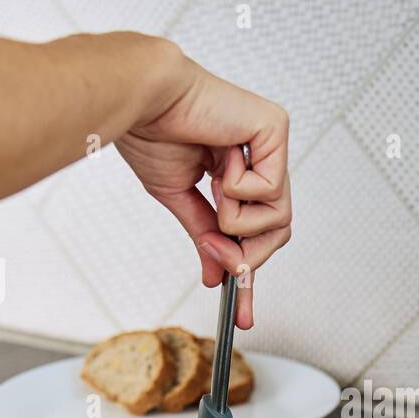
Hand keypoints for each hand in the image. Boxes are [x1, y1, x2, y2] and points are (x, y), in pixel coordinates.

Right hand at [116, 51, 291, 329]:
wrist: (140, 101)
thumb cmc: (152, 133)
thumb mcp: (181, 199)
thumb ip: (205, 237)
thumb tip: (215, 275)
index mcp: (242, 172)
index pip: (260, 231)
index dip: (250, 274)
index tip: (242, 316)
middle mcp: (262, 158)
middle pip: (277, 231)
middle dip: (246, 253)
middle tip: (218, 243)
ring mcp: (272, 143)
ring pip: (278, 218)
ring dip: (235, 215)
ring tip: (212, 183)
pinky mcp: (275, 129)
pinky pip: (269, 190)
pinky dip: (237, 187)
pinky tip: (218, 157)